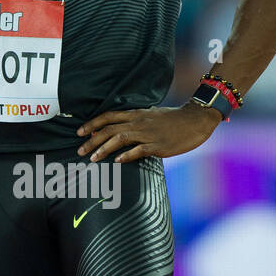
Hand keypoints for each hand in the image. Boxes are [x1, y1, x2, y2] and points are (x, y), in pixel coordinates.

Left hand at [76, 102, 222, 162]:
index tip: (79, 133)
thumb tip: (118, 130)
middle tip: (80, 151)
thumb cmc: (174, 120)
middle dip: (92, 140)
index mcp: (136, 114)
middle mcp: (139, 122)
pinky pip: (139, 150)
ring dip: (104, 148)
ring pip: (120, 138)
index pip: (108, 116)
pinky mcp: (158, 146)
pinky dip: (127, 155)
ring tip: (93, 158)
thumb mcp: (151, 115)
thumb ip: (135, 122)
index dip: (92, 124)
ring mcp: (148, 134)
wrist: (196, 119)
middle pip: (109, 129)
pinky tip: (118, 161)